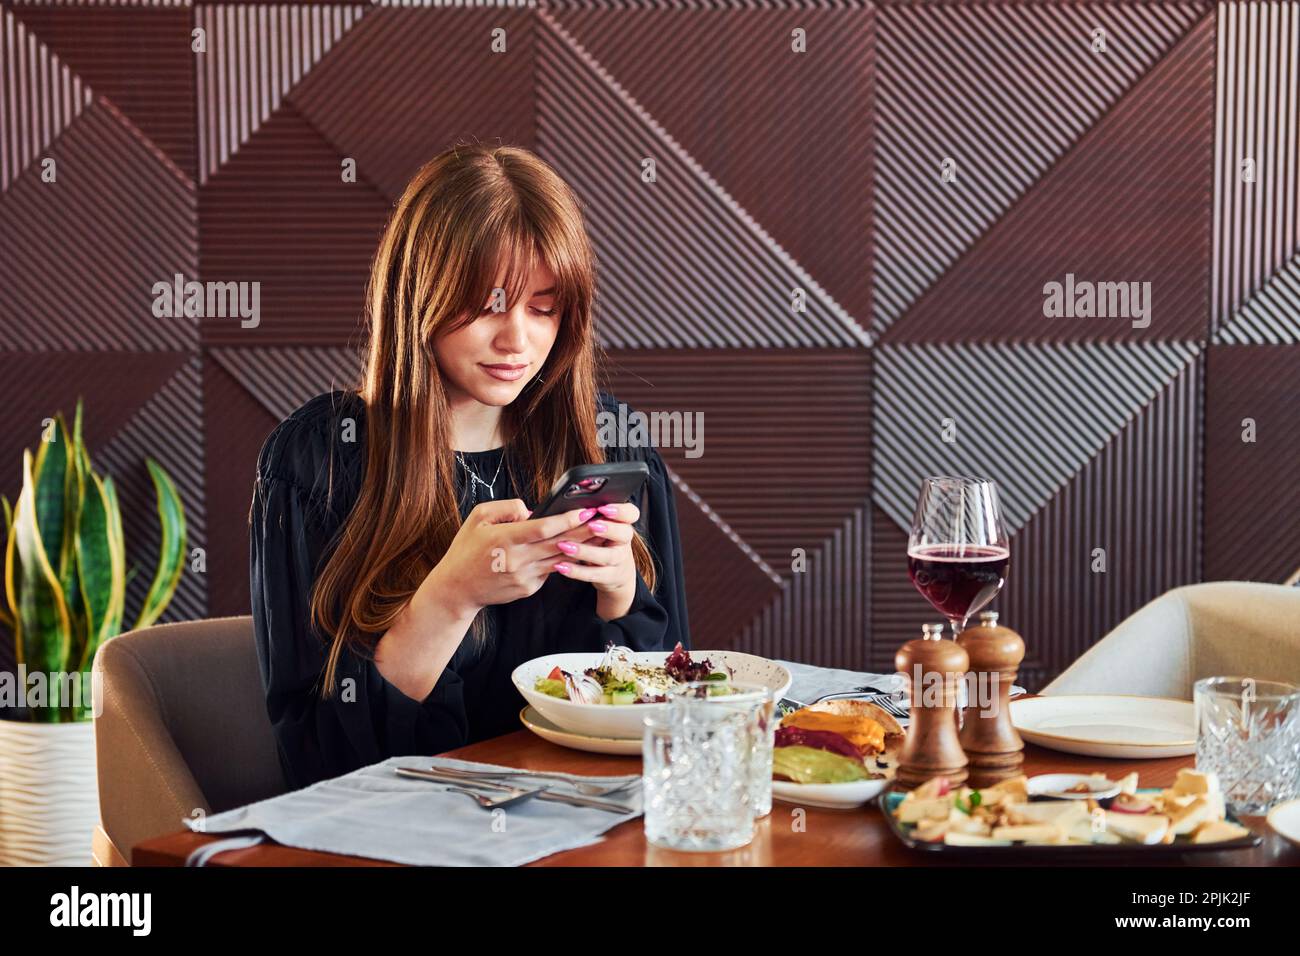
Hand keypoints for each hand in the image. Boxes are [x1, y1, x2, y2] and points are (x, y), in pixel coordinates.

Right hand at [423, 499, 599, 616]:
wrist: (457, 588)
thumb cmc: (467, 549)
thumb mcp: (478, 517)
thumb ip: (506, 507)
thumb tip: (531, 510)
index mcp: (504, 539)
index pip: (543, 528)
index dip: (567, 520)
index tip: (585, 510)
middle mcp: (517, 560)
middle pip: (559, 544)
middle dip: (584, 531)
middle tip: (604, 519)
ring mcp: (524, 577)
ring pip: (560, 560)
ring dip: (582, 548)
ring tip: (601, 534)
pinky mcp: (528, 589)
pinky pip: (549, 571)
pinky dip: (564, 561)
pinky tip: (579, 551)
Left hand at [550, 502, 640, 620]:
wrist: (614, 572)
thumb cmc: (602, 541)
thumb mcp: (602, 526)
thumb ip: (591, 515)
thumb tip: (568, 504)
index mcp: (623, 523)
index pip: (631, 513)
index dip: (620, 511)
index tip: (603, 508)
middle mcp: (624, 541)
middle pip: (624, 534)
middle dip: (608, 529)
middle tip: (591, 525)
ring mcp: (618, 560)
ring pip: (606, 556)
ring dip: (585, 551)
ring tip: (564, 546)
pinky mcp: (609, 577)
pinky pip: (593, 574)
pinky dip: (576, 570)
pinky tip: (560, 566)